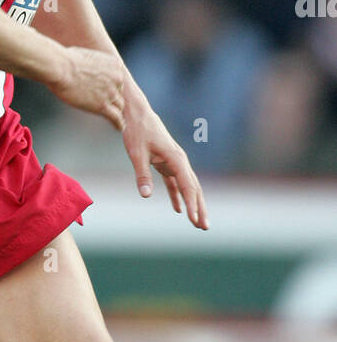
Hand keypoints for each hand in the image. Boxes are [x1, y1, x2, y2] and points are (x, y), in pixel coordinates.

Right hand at [47, 46, 125, 129]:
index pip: (117, 78)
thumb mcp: (85, 55)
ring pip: (119, 106)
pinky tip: (119, 127)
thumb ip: (92, 63)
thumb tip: (84, 68)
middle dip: (113, 98)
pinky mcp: (103, 106)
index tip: (108, 90)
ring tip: (116, 119)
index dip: (112, 85)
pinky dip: (118, 124)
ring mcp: (111, 93)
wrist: (61, 68)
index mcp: (114, 64)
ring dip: (116, 112)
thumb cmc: (65, 59)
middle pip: (119, 93)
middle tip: (109, 104)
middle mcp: (117, 78)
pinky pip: (116, 117)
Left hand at [122, 88, 208, 229]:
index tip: (193, 220)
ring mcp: (174, 162)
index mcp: (176, 158)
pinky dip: (177, 195)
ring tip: (197, 223)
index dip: (191, 204)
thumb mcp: (136, 153)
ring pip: (187, 186)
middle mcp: (180, 160)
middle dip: (199, 208)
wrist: (137, 114)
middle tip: (204, 227)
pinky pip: (175, 182)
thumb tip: (145, 195)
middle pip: (193, 188)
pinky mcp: (166, 162)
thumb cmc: (137, 131)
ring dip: (192, 204)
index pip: (187, 186)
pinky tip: (178, 209)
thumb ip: (142, 174)